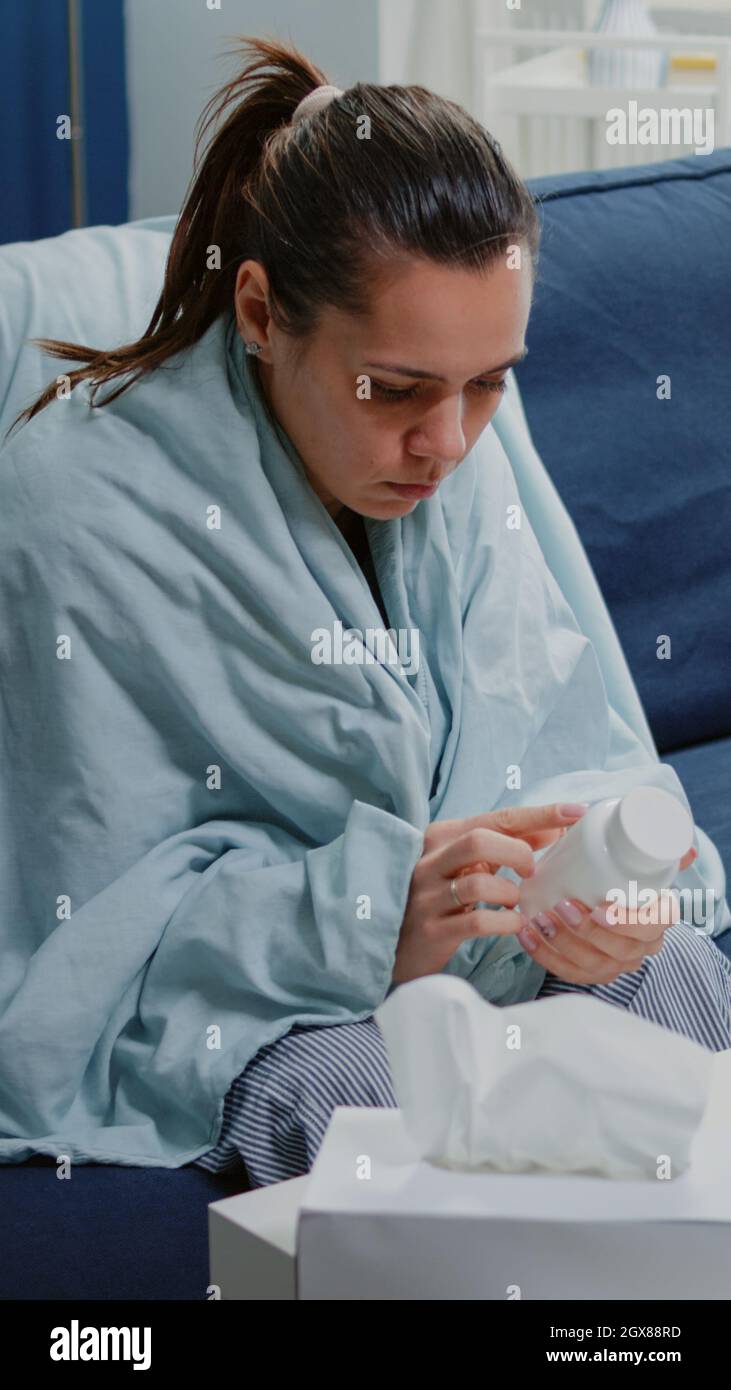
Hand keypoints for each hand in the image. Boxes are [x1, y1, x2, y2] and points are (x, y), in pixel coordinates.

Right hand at [391, 802, 588, 985]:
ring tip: (517, 902)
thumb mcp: (471, 864)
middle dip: (518, 852)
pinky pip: (475, 921)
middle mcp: (430, 861)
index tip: (575, 812)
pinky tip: (514, 924)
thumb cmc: (441, 897)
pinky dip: (504, 921)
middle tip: (533, 870)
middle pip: (480, 840)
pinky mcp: (432, 929)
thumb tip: (555, 827)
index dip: (539, 814)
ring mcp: (427, 896)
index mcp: (442, 837)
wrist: (397, 943)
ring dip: (509, 892)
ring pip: (476, 882)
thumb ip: (508, 844)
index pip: (496, 817)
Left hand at [517, 846, 697, 984]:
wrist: (602, 901)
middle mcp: (638, 948)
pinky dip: (543, 954)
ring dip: (561, 942)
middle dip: (586, 931)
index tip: (600, 907)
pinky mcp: (588, 973)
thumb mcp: (639, 864)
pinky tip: (526, 935)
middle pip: (619, 950)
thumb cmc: (621, 880)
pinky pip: (566, 972)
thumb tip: (687, 848)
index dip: (626, 922)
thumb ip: (660, 853)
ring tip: (539, 917)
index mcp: (657, 921)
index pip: (652, 927)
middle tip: (562, 905)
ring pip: (591, 964)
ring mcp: (613, 964)